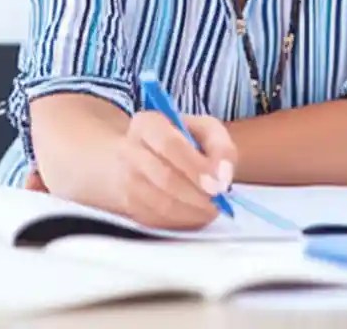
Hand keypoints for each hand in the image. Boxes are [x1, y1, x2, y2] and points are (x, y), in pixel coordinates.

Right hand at [109, 111, 236, 229]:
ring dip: (191, 212)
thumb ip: (221, 148)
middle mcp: (128, 149)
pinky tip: (193, 215)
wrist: (145, 157)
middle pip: (163, 177)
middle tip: (217, 203)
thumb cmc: (182, 142)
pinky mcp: (126, 204)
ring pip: (159, 203)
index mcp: (147, 124)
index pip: (169, 144)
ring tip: (209, 210)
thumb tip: (222, 177)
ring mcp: (123, 179)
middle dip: (196, 195)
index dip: (196, 167)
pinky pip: (155, 219)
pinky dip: (180, 222)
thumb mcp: (206, 131)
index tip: (219, 185)